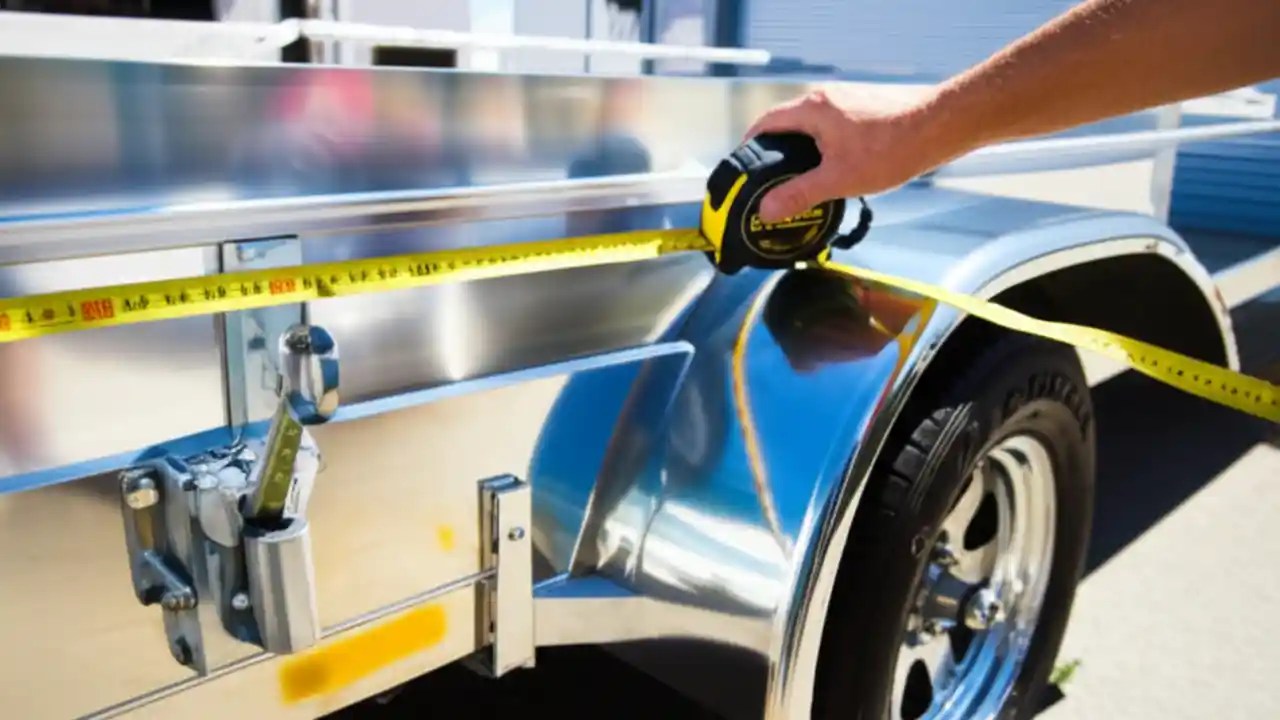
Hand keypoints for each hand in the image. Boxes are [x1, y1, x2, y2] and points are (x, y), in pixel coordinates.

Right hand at [744, 85, 954, 222]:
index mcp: (811, 109)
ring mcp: (848, 98)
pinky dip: (827, 145)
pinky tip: (839, 168)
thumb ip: (799, 194)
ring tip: (806, 180)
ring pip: (813, 126)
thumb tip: (766, 209)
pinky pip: (834, 125)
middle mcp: (826, 97)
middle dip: (777, 153)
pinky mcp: (866, 106)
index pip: (765, 123)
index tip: (744, 169)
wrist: (943, 124)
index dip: (749, 147)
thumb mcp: (839, 179)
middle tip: (773, 182)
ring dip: (805, 150)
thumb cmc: (893, 148)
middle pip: (787, 124)